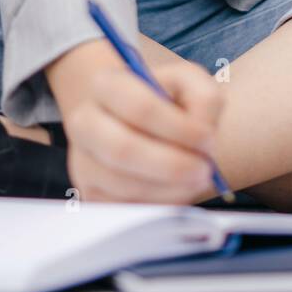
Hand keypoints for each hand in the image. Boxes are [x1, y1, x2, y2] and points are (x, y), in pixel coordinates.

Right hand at [47, 42, 226, 203]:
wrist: (143, 127)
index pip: (140, 107)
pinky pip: (125, 207)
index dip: (179, 128)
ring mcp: (83, 160)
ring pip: (125, 184)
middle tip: (204, 170)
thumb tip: (202, 134)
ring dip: (169, 187)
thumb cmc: (169, 104)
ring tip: (196, 179)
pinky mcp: (90, 194)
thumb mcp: (191, 85)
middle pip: (123, 149)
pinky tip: (177, 190)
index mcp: (107, 85)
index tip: (208, 139)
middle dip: (171, 164)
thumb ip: (204, 99)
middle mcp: (85, 121)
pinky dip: (158, 204)